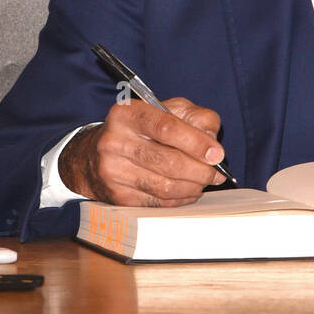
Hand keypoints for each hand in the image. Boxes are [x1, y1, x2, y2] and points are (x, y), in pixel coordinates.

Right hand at [58, 97, 227, 205]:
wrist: (96, 155)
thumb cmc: (141, 130)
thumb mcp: (167, 110)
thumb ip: (195, 117)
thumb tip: (212, 141)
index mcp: (127, 113)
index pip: (167, 128)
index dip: (197, 143)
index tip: (217, 154)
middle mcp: (114, 141)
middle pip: (169, 161)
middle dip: (201, 170)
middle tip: (216, 173)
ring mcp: (113, 171)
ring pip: (165, 186)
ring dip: (193, 186)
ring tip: (204, 181)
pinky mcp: (117, 196)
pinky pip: (159, 202)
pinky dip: (180, 199)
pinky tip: (188, 190)